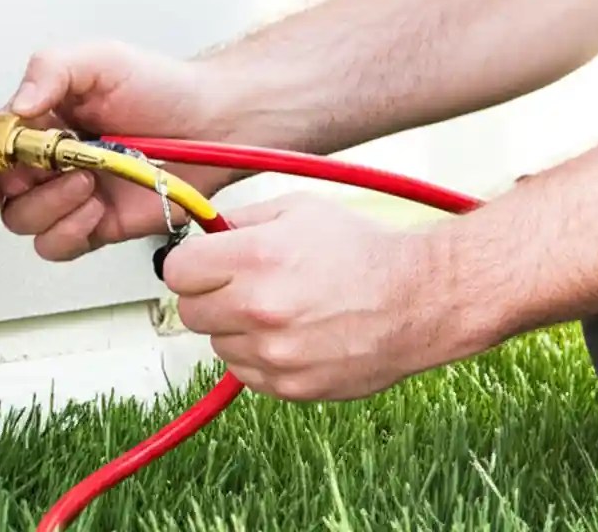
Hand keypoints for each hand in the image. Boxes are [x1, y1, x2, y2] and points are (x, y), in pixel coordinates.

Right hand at [0, 42, 233, 260]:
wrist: (213, 124)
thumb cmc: (162, 88)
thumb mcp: (100, 60)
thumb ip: (50, 70)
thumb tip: (17, 104)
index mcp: (41, 121)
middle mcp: (50, 161)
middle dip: (10, 189)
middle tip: (38, 173)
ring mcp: (71, 196)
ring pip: (25, 222)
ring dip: (48, 207)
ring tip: (84, 180)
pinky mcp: (95, 226)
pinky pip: (59, 245)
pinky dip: (69, 231)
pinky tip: (93, 208)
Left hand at [165, 192, 483, 400]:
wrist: (420, 299)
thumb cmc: (363, 251)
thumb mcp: (298, 211)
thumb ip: (239, 220)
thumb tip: (200, 231)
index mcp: (256, 257)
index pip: (177, 272)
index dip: (191, 265)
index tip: (205, 264)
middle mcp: (258, 308)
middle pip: (189, 311)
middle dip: (209, 296)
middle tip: (243, 286)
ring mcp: (274, 352)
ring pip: (217, 344)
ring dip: (236, 329)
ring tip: (280, 310)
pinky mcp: (290, 385)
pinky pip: (245, 372)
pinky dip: (259, 357)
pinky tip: (293, 335)